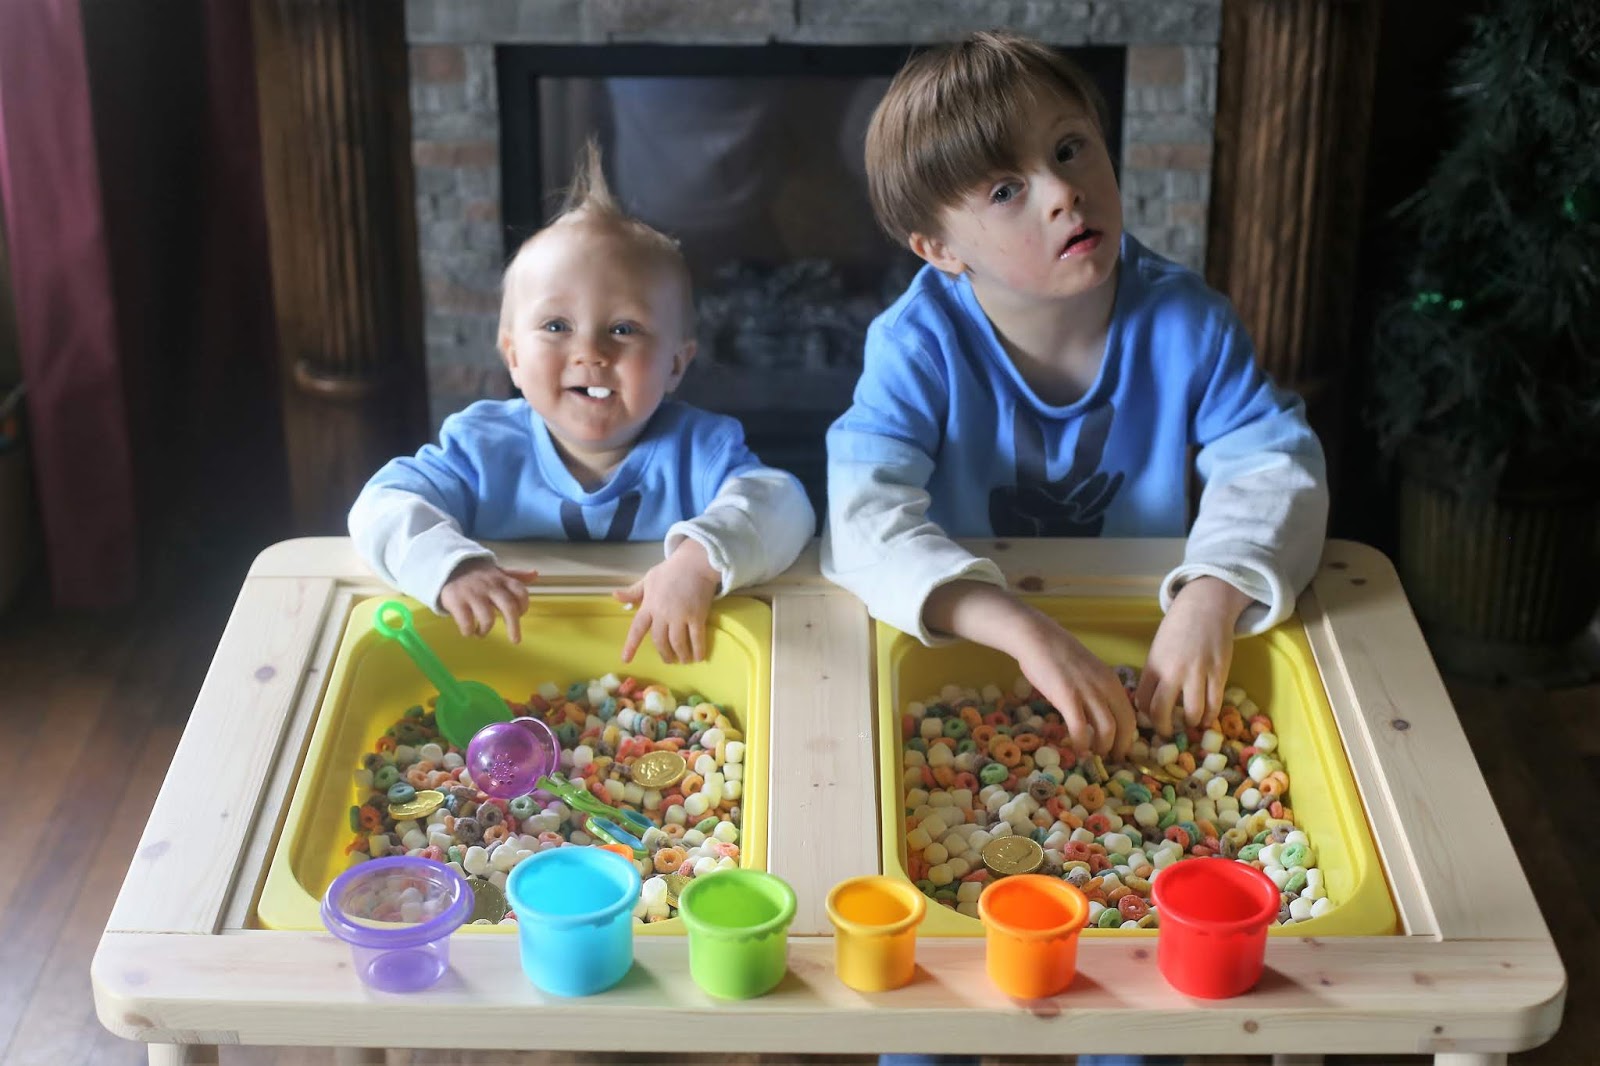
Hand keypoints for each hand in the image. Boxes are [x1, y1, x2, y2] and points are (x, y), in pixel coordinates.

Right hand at [438, 558, 538, 641]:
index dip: (524, 606)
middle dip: (514, 626)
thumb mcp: (497, 572)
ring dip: (486, 630)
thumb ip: (515, 575)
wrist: (448, 568)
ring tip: (481, 633)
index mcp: (501, 579)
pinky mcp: (457, 601)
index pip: (521, 592)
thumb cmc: (478, 576)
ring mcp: (473, 594)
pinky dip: (469, 631)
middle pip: (508, 607)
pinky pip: (467, 623)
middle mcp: (490, 586)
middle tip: (516, 641)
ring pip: (487, 618)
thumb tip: (535, 574)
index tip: (520, 614)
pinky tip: (469, 631)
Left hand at [614, 539, 720, 663]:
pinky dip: (698, 650)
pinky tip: (698, 657)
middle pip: (660, 641)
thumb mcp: (649, 579)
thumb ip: (634, 591)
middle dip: (664, 654)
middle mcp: (662, 614)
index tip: (626, 659)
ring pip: (677, 643)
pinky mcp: (697, 616)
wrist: (694, 563)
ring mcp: (680, 616)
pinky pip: (696, 638)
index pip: (637, 629)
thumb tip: (615, 596)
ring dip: (680, 655)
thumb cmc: (671, 570)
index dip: (631, 645)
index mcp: (649, 605)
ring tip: (684, 661)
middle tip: (669, 660)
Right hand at [1010, 613, 1137, 759]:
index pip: (1131, 717)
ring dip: (1102, 748)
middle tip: (1108, 761)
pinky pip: (1080, 727)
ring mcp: (1088, 692)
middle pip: (1125, 726)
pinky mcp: (1067, 696)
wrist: (1038, 638)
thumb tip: (1096, 718)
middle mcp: (1106, 688)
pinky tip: (1076, 750)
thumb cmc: (1059, 655)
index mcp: (1113, 682)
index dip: (1127, 739)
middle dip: (1119, 748)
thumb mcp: (1089, 674)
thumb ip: (1097, 693)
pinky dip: (1081, 742)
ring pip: (1107, 729)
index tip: (1118, 752)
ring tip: (1093, 757)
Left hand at [1136, 576, 1252, 735]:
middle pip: (1160, 712)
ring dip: (1190, 724)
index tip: (1150, 720)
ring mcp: (1197, 672)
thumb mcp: (1158, 649)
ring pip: (1190, 713)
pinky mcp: (1218, 673)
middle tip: (1168, 732)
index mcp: (1153, 665)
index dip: (1145, 716)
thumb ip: (1155, 673)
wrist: (1205, 606)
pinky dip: (1209, 716)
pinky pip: (1214, 704)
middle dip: (1163, 728)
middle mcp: (1172, 671)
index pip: (1141, 701)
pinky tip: (1206, 717)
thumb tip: (1149, 702)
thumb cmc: (1178, 628)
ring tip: (1190, 724)